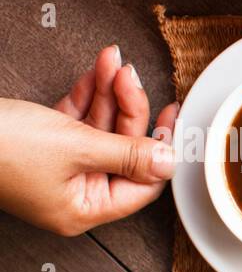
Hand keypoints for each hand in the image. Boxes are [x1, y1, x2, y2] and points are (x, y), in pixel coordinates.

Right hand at [0, 47, 177, 236]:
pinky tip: (97, 72)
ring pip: (99, 130)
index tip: (171, 117)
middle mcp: (74, 193)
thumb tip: (170, 163)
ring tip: (112, 61)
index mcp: (84, 209)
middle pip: (121, 150)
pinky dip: (86, 95)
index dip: (159, 148)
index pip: (141, 185)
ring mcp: (57, 169)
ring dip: (108, 93)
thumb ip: (128, 153)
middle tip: (130, 75)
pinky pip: (75, 120)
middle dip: (128, 107)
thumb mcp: (75, 146)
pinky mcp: (41, 144)